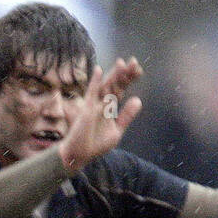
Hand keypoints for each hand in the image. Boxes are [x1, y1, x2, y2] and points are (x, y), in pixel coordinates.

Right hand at [57, 58, 142, 172]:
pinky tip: (99, 70)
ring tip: (121, 63)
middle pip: (115, 85)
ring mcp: (94, 105)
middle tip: (134, 62)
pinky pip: (91, 94)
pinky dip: (95, 82)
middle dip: (124, 74)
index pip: (121, 89)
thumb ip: (126, 116)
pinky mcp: (86, 110)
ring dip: (113, 75)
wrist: (78, 155)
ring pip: (105, 86)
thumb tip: (138, 100)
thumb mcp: (116, 131)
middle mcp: (102, 103)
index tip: (139, 70)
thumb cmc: (95, 145)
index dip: (130, 79)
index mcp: (110, 107)